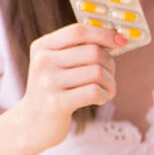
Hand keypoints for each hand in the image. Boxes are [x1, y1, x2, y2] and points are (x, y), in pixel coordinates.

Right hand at [16, 23, 126, 151]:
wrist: (31, 123)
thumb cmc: (54, 89)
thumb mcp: (57, 63)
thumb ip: (79, 49)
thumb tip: (116, 38)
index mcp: (42, 46)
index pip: (78, 31)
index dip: (104, 34)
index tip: (121, 41)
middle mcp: (43, 62)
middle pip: (93, 52)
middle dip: (110, 64)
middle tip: (110, 76)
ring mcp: (48, 82)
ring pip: (97, 72)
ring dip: (110, 83)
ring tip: (107, 90)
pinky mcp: (56, 103)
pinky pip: (94, 92)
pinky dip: (104, 95)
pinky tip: (100, 98)